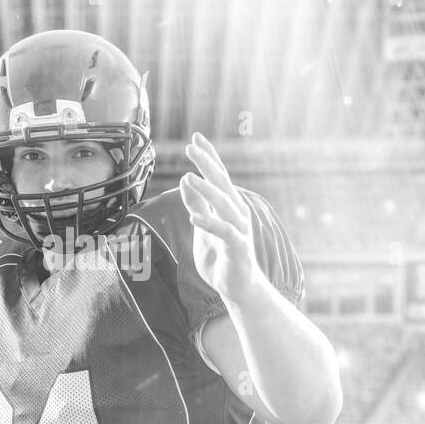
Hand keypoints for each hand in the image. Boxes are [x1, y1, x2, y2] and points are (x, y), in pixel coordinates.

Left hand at [180, 132, 260, 303]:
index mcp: (229, 205)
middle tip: (190, 146)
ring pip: (224, 204)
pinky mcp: (238, 248)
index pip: (218, 175)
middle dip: (207, 163)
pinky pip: (224, 233)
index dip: (208, 156)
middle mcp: (237, 212)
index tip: (196, 137)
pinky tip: (194, 218)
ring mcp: (239, 229)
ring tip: (189, 177)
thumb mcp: (202, 225)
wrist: (238, 286)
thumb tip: (185, 180)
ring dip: (206, 190)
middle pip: (222, 182)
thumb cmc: (220, 254)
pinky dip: (210, 224)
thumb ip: (196, 204)